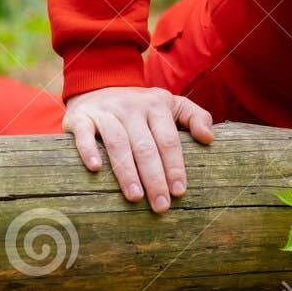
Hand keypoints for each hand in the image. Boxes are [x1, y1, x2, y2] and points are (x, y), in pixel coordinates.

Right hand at [63, 86, 214, 212]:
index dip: (174, 166)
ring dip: (127, 171)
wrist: (99, 85)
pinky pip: (84, 134)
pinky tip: (95, 169)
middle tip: (160, 205)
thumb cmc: (141, 107)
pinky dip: (89, 150)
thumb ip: (195, 117)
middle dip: (155, 178)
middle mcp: (132, 107)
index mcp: (156, 105)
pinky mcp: (81, 117)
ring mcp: (106, 111)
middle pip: (145, 146)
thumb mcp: (171, 104)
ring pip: (118, 143)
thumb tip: (209, 138)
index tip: (179, 191)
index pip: (168, 139)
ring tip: (135, 197)